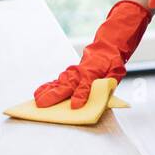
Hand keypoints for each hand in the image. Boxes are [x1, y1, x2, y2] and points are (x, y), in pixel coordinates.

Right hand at [33, 0, 150, 108]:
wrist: (104, 48)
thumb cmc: (111, 62)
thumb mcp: (117, 70)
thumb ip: (111, 79)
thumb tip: (107, 86)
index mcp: (93, 72)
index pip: (86, 85)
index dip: (80, 95)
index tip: (75, 105)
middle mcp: (80, 73)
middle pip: (67, 85)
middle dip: (55, 95)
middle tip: (43, 104)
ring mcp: (72, 73)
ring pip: (58, 83)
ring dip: (48, 92)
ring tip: (37, 100)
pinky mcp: (68, 74)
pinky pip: (56, 81)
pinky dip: (47, 87)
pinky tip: (38, 93)